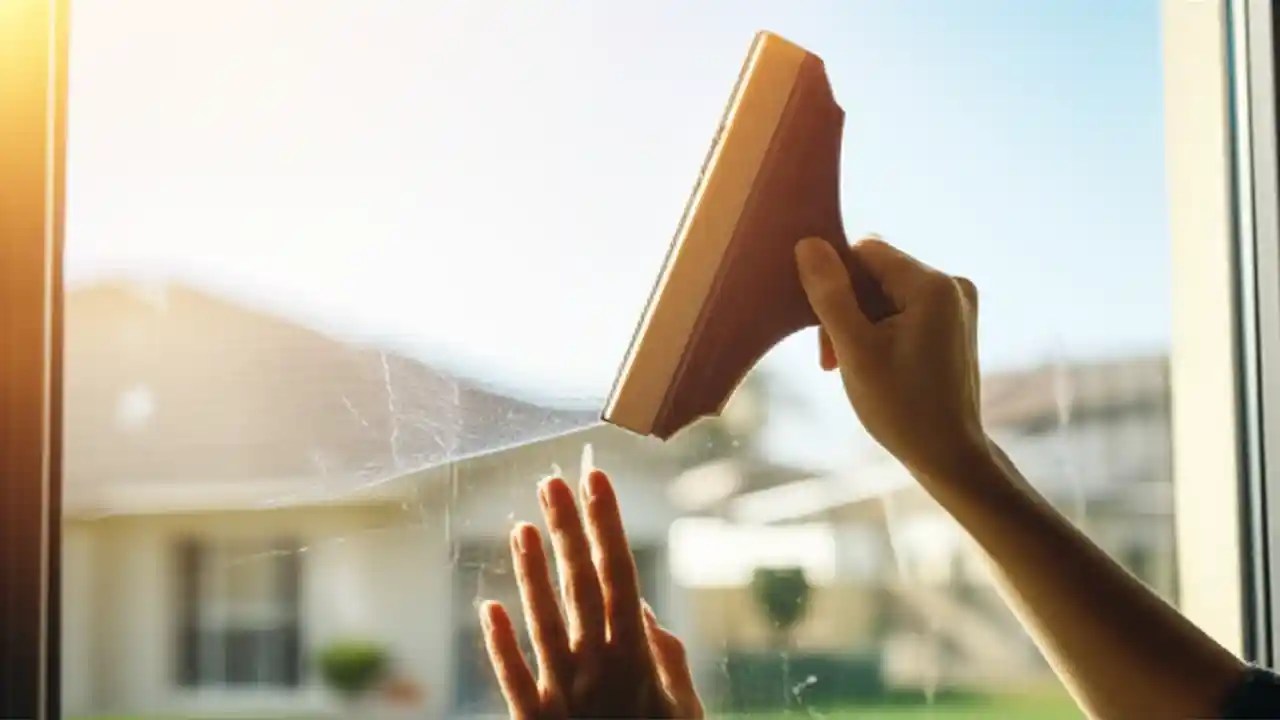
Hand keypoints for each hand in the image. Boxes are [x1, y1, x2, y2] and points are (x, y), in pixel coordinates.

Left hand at [480, 468, 702, 718]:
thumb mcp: (682, 714)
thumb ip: (667, 663)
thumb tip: (650, 615)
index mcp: (637, 657)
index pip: (620, 573)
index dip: (606, 523)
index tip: (596, 479)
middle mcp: (597, 667)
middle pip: (580, 584)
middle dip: (567, 530)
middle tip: (551, 481)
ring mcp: (563, 693)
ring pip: (543, 620)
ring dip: (531, 572)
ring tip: (521, 526)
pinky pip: (513, 679)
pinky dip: (499, 644)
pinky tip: (486, 608)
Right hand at [796, 235, 985, 479]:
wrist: (949, 456)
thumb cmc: (900, 407)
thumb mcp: (855, 349)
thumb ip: (830, 293)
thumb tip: (807, 242)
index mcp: (933, 285)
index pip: (865, 251)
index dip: (836, 283)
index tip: (825, 334)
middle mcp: (952, 284)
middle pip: (876, 272)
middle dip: (847, 309)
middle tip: (833, 360)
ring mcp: (957, 304)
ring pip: (886, 292)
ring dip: (859, 323)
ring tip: (850, 366)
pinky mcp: (954, 323)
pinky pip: (903, 308)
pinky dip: (880, 330)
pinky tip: (873, 363)